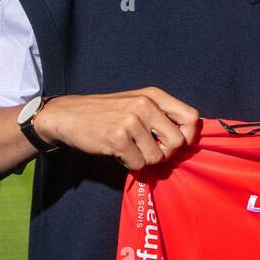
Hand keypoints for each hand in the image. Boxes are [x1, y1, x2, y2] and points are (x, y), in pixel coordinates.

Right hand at [33, 87, 200, 170]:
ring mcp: (131, 121)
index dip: (188, 135)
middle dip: (166, 152)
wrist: (68, 116)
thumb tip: (188, 137)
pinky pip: (139, 164)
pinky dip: (130, 164)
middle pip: (178, 141)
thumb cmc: (106, 112)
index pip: (191, 117)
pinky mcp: (118, 138)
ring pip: (158, 156)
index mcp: (154, 95)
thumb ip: (161, 115)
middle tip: (149, 150)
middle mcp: (145, 105)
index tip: (175, 142)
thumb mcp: (137, 103)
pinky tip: (118, 152)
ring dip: (145, 159)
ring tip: (130, 148)